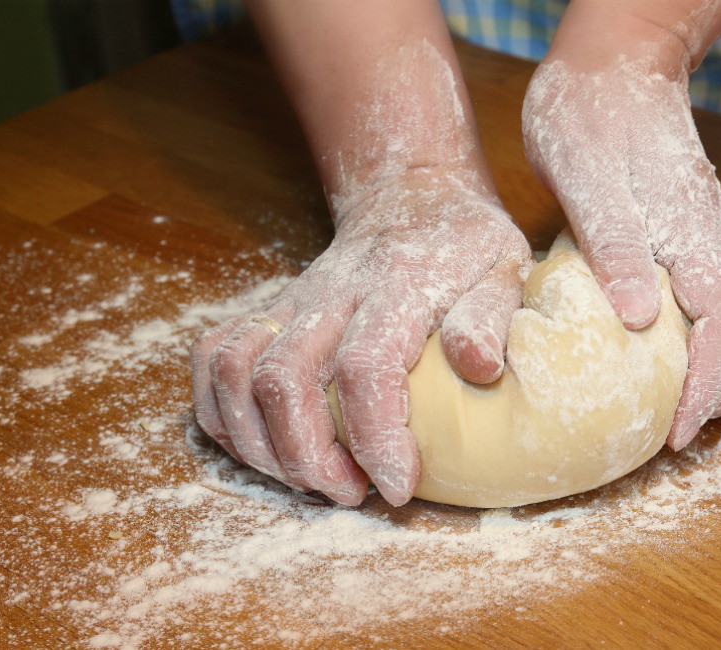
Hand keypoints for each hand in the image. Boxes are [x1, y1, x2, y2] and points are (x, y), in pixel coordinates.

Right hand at [190, 168, 532, 505]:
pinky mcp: (269, 310)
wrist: (410, 196)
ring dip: (260, 444)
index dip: (375, 438)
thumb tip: (479, 367)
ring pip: (236, 373)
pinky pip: (215, 358)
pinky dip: (220, 411)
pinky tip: (262, 445)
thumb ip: (490, 316)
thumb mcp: (505, 268)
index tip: (398, 486)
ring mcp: (292, 300)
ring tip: (310, 479)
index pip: (366, 367)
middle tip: (351, 492)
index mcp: (398, 287)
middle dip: (307, 457)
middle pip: (284, 379)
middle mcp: (333, 293)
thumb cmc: (463, 244)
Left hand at [522, 47, 720, 449]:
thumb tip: (637, 319)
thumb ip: (612, 244)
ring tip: (703, 402)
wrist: (612, 62)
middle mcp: (717, 236)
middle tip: (684, 430)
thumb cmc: (588, 113)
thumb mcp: (583, 175)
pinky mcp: (708, 230)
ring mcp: (719, 232)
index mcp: (688, 230)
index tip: (677, 432)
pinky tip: (701, 350)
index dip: (706, 386)